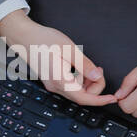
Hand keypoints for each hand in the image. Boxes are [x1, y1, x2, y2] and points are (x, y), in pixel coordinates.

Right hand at [0, 11, 116, 106]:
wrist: (23, 36)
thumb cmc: (42, 39)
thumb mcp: (69, 49)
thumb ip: (85, 65)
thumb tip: (97, 77)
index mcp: (59, 80)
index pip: (84, 98)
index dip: (100, 100)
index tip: (113, 99)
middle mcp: (55, 86)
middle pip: (82, 96)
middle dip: (95, 86)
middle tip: (98, 70)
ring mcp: (52, 85)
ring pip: (77, 91)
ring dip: (87, 82)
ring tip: (90, 66)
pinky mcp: (52, 80)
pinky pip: (70, 86)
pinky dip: (80, 79)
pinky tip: (81, 68)